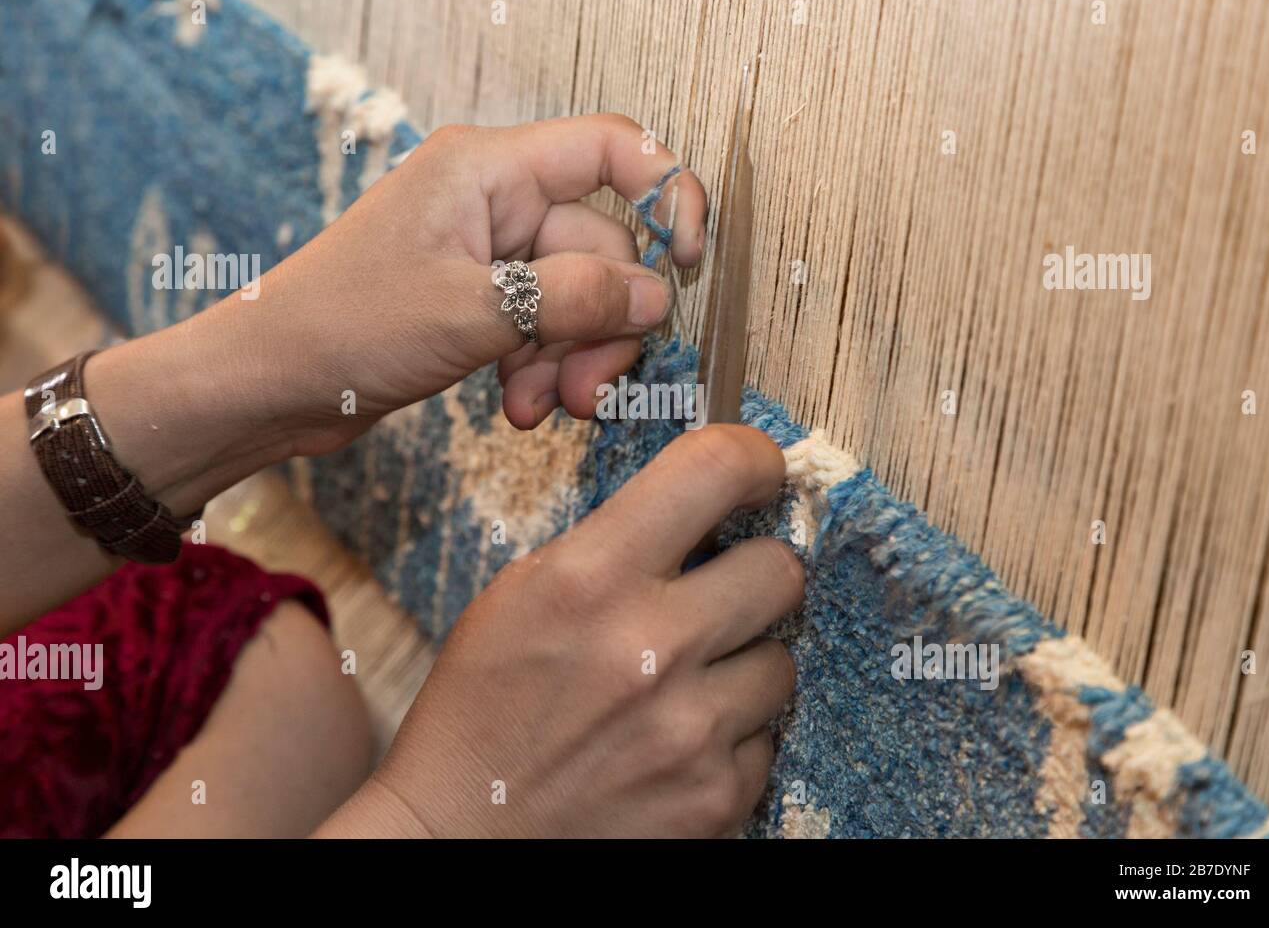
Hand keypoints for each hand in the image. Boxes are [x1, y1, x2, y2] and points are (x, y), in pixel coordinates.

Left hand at [229, 113, 707, 453]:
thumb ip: (576, 298)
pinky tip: (517, 409)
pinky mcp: (477, 301)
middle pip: (601, 247)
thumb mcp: (473, 313)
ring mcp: (486, 254)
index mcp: (489, 168)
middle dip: (602, 325)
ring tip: (543, 408)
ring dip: (572, 358)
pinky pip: (543, 326)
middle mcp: (494, 201)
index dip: (666, 197)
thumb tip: (660, 296)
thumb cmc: (343, 329)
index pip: (612, 149)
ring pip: (576, 298)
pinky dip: (542, 369)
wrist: (267, 385)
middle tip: (588, 389)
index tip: (689, 264)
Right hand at [318, 426, 804, 837]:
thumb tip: (701, 511)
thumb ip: (612, 546)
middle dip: (754, 574)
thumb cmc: (480, 710)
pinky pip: (764, 739)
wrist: (459, 836)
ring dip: (741, 665)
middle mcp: (652, 647)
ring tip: (681, 684)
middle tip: (718, 594)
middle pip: (781, 569)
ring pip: (781, 660)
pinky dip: (729, 738)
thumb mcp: (520, 594)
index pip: (716, 470)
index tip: (758, 473)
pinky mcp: (715, 797)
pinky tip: (673, 743)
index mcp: (592, 578)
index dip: (753, 459)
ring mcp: (691, 729)